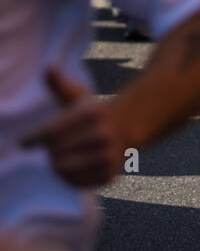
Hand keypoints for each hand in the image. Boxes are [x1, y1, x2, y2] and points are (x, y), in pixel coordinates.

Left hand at [20, 68, 123, 187]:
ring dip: (57, 165)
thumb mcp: (78, 95)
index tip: (23, 143)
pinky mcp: (108, 174)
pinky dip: (69, 178)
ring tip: (59, 158)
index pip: (51, 130)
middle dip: (50, 150)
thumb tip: (48, 67)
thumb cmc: (92, 112)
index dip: (34, 137)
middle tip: (52, 148)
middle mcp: (101, 134)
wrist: (125, 128)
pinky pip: (77, 182)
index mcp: (91, 113)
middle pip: (55, 152)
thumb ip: (60, 84)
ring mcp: (106, 155)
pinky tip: (70, 169)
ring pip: (64, 169)